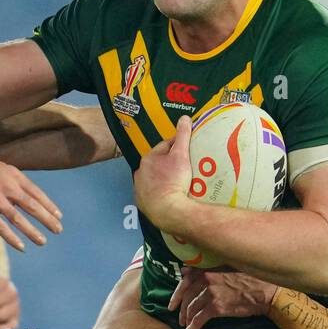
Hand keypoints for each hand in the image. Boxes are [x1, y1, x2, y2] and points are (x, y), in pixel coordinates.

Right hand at [0, 157, 61, 251]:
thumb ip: (14, 182)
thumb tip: (28, 196)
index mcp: (13, 176)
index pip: (36, 192)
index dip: (48, 205)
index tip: (59, 216)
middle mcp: (6, 186)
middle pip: (31, 205)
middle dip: (47, 219)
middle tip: (58, 230)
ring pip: (18, 218)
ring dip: (32, 231)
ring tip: (43, 241)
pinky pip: (0, 226)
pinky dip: (12, 238)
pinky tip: (22, 247)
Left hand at [134, 114, 194, 230]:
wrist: (168, 210)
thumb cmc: (174, 181)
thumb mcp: (181, 155)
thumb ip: (183, 135)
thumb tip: (185, 118)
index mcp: (148, 159)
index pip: (165, 146)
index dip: (178, 146)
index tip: (187, 150)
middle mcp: (140, 173)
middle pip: (159, 163)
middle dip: (170, 163)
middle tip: (185, 167)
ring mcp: (139, 189)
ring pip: (154, 179)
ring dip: (164, 178)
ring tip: (178, 182)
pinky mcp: (142, 203)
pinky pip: (153, 194)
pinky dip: (160, 193)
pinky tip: (170, 195)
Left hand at [170, 267, 276, 328]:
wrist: (265, 292)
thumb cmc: (250, 279)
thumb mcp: (227, 268)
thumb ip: (206, 270)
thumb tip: (185, 270)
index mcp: (208, 269)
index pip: (185, 280)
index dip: (177, 294)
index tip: (172, 304)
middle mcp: (206, 279)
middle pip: (187, 296)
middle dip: (181, 309)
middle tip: (179, 318)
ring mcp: (210, 293)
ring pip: (191, 308)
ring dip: (187, 319)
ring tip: (186, 326)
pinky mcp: (216, 307)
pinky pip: (198, 320)